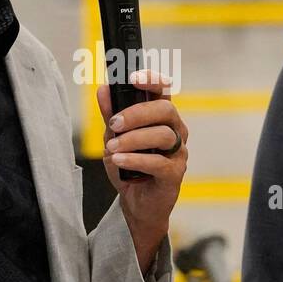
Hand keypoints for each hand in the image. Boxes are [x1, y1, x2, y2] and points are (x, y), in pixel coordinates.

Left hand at [97, 70, 186, 272]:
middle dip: (137, 114)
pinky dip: (136, 159)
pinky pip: (159, 162)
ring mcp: (178, 153)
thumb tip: (103, 89)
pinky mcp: (175, 174)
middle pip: (165, 110)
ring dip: (133, 139)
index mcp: (162, 117)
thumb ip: (110, 115)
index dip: (152, 80)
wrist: (135, 203)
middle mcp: (175, 131)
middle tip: (114, 124)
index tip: (133, 78)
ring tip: (112, 148)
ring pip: (163, 135)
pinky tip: (120, 160)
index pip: (164, 91)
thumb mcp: (114, 138)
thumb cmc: (129, 167)